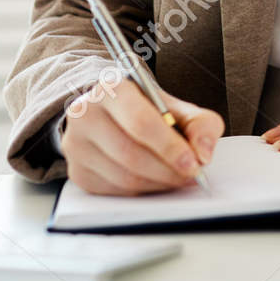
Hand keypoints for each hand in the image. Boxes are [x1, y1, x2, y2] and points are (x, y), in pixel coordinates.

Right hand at [62, 78, 224, 195]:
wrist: (113, 115)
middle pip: (131, 154)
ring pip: (123, 177)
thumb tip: (204, 154)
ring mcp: (76, 145)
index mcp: (111, 89)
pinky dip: (143, 191)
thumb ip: (201, 124)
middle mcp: (86, 114)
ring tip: (178, 178)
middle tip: (191, 175)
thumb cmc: (148, 111)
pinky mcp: (77, 171)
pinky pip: (115, 191)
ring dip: (158, 183)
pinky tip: (156, 181)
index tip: (193, 163)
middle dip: (168, 170)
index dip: (169, 147)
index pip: (140, 122)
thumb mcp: (178, 108)